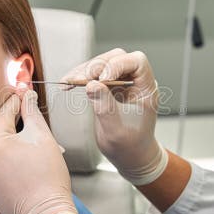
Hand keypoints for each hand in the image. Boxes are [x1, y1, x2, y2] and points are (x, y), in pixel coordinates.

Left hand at [0, 87, 78, 213]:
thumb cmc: (48, 177)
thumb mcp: (43, 137)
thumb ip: (31, 112)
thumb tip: (27, 96)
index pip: (4, 114)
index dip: (17, 102)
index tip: (24, 95)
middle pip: (0, 133)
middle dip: (17, 126)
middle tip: (32, 120)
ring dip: (14, 146)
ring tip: (34, 148)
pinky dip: (10, 163)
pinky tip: (27, 165)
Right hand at [62, 49, 167, 185]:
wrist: (129, 156)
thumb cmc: (130, 146)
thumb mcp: (116, 130)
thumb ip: (105, 107)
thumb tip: (92, 84)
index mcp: (146, 88)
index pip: (136, 61)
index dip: (118, 65)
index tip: (102, 79)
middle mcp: (134, 82)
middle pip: (116, 58)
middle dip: (96, 66)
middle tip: (80, 80)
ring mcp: (120, 83)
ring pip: (102, 64)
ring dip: (84, 71)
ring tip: (68, 82)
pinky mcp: (107, 88)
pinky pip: (93, 75)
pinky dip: (80, 78)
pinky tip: (67, 84)